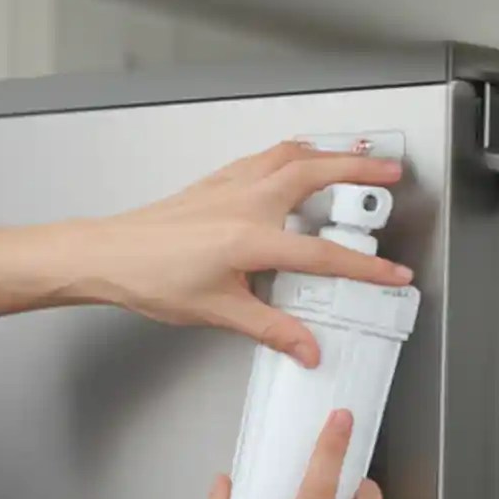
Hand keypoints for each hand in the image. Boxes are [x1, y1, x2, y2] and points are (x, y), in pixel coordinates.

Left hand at [46, 142, 410, 366]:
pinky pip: (264, 156)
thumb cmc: (150, 278)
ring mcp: (230, 185)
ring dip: (328, 152)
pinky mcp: (215, 181)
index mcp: (250, 239)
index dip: (364, 267)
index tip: (391, 273)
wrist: (107, 255)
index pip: (322, 255)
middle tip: (391, 173)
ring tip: (356, 156)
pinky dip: (292, 152)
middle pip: (316, 174)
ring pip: (290, 154)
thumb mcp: (218, 312)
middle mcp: (245, 202)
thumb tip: (306, 346)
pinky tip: (297, 157)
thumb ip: (271, 328)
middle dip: (360, 173)